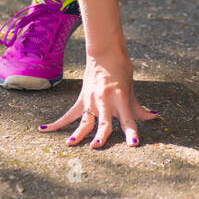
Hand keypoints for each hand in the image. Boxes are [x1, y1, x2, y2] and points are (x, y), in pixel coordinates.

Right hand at [37, 47, 158, 148]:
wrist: (105, 52)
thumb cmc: (121, 70)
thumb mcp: (131, 89)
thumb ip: (138, 108)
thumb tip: (154, 118)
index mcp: (121, 99)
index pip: (128, 120)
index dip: (131, 133)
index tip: (134, 144)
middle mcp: (106, 101)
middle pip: (104, 123)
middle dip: (100, 136)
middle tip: (96, 146)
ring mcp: (92, 101)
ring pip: (84, 121)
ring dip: (78, 133)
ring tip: (70, 143)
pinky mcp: (82, 99)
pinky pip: (69, 113)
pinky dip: (57, 122)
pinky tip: (44, 129)